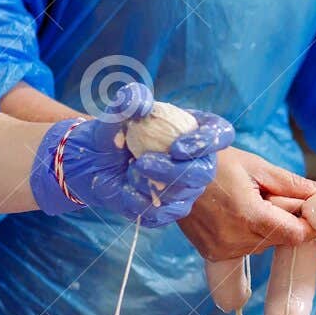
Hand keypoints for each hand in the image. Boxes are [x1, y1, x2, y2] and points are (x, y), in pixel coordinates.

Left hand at [29, 85, 234, 226]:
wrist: (94, 162)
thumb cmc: (112, 134)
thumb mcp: (115, 114)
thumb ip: (128, 102)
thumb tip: (143, 101)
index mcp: (193, 129)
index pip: (221, 134)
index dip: (208, 143)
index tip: (177, 148)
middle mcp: (197, 159)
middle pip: (205, 171)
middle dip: (174, 171)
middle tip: (142, 164)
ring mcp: (186, 186)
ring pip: (184, 194)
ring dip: (152, 186)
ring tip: (129, 173)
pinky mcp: (171, 208)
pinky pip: (166, 213)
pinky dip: (143, 204)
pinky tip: (126, 191)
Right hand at [177, 146, 315, 261]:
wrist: (171, 170)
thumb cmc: (215, 162)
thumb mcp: (259, 168)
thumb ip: (296, 185)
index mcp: (250, 216)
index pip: (297, 235)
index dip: (308, 222)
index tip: (304, 206)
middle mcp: (235, 240)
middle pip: (282, 240)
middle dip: (285, 220)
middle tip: (268, 194)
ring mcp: (221, 250)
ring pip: (264, 245)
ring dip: (266, 227)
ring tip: (247, 201)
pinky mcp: (211, 254)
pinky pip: (244, 249)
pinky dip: (248, 233)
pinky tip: (235, 213)